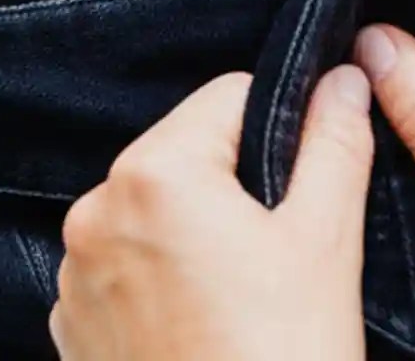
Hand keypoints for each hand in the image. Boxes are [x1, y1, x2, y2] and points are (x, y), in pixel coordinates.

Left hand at [50, 69, 374, 360]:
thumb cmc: (281, 357)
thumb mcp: (325, 241)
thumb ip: (335, 144)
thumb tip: (342, 80)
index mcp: (153, 174)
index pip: (227, 97)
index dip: (280, 126)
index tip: (302, 180)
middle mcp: (95, 212)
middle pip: (183, 155)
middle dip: (233, 185)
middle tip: (277, 249)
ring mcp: (75, 272)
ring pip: (152, 211)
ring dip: (193, 231)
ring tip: (240, 294)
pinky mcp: (72, 321)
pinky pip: (122, 266)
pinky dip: (158, 278)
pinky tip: (201, 321)